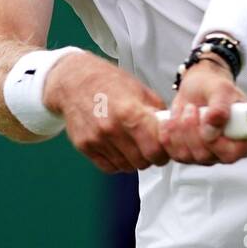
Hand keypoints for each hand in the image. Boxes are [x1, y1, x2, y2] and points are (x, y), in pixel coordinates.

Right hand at [44, 53, 169, 173]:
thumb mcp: (139, 89)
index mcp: (129, 111)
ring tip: (133, 142)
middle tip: (150, 145)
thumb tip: (173, 130)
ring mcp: (96, 139)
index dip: (165, 149)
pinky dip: (118, 161)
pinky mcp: (84, 146)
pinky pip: (109, 167)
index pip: (157, 148)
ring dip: (134, 159)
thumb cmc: (108, 81)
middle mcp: (111, 128)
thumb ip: (157, 112)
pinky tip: (118, 146)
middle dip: (151, 156)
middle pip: (143, 161)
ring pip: (127, 166)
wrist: (73, 80)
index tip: (165, 145)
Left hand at [159, 55, 246, 165]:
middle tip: (192, 108)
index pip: (238, 151)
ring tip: (186, 110)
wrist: (196, 86)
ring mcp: (209, 154)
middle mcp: (228, 148)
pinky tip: (174, 119)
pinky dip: (169, 133)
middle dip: (193, 130)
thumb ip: (221, 107)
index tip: (208, 121)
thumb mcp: (221, 89)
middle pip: (208, 155)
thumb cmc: (213, 86)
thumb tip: (214, 125)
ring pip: (189, 155)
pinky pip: (174, 153)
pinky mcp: (189, 155)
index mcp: (246, 134)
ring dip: (180, 129)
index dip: (220, 141)